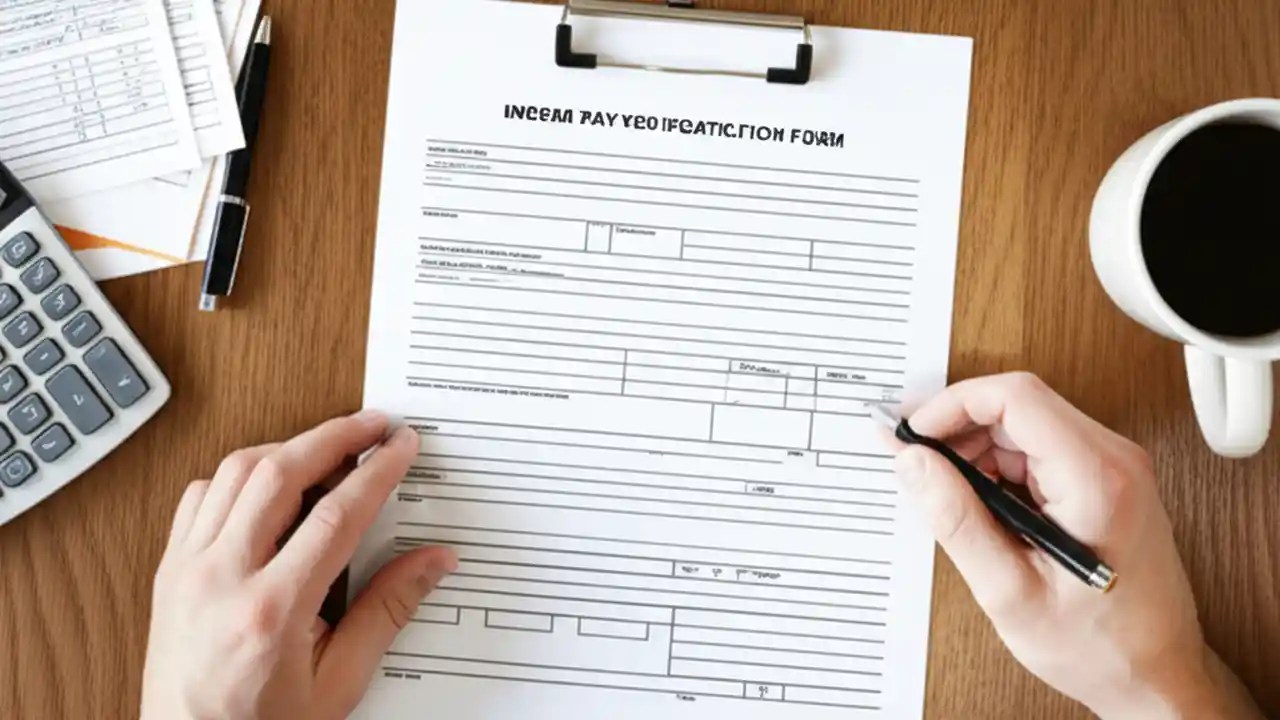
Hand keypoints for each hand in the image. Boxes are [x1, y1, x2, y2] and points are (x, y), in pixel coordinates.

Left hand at [141, 410, 456, 719]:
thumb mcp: (339, 680)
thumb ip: (388, 611)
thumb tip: (432, 562)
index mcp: (270, 612)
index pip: (335, 516)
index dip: (376, 471)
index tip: (401, 447)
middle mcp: (219, 579)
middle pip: (278, 473)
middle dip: (334, 436)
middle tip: (372, 424)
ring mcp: (186, 570)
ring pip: (233, 472)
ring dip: (286, 447)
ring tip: (328, 445)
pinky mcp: (170, 571)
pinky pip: (199, 496)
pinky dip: (238, 475)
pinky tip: (267, 482)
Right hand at [885, 373, 1261, 718]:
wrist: (1156, 674)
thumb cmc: (1100, 645)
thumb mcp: (1010, 590)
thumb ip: (957, 520)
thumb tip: (915, 464)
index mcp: (1096, 480)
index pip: (1015, 397)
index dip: (952, 405)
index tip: (914, 433)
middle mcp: (1113, 460)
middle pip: (1018, 405)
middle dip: (956, 427)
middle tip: (913, 461)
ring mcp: (1114, 467)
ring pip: (1025, 424)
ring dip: (975, 447)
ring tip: (944, 492)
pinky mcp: (1106, 479)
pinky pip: (1040, 448)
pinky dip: (999, 464)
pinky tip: (978, 503)